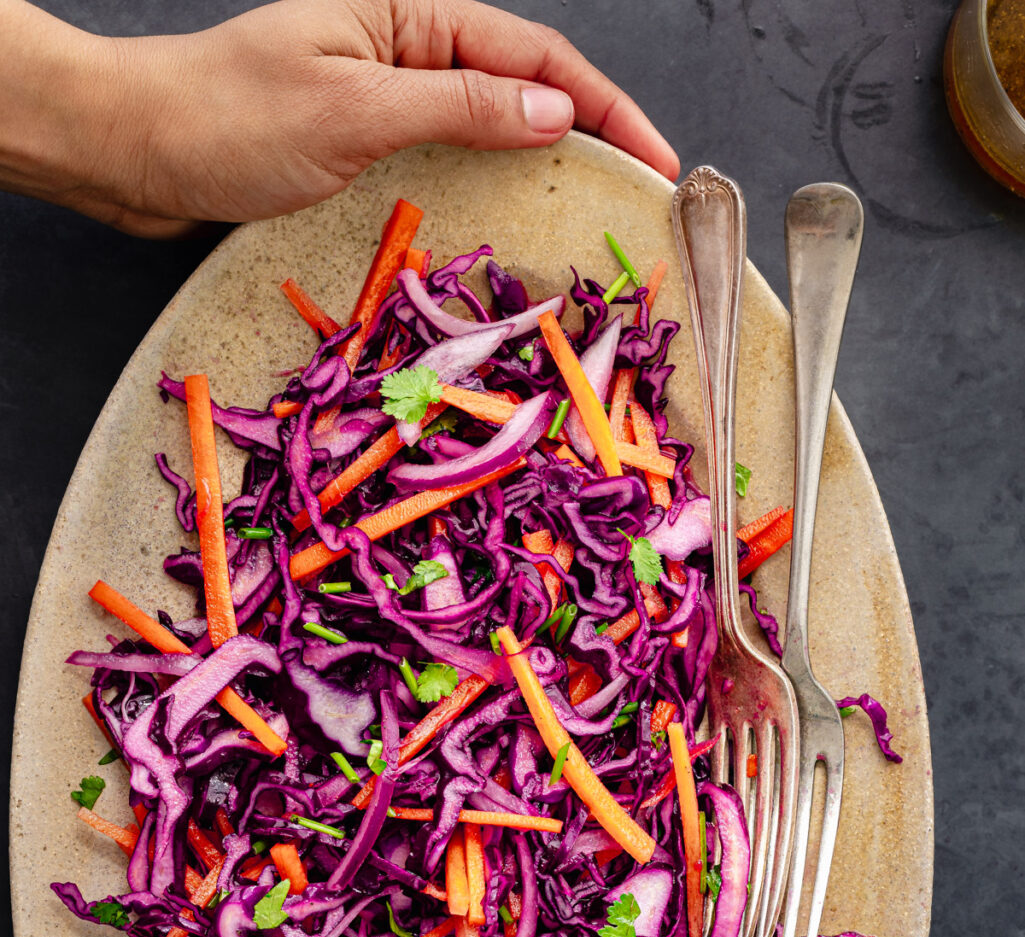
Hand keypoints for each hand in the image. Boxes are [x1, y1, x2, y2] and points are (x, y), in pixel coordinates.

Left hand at [0, 0, 677, 237]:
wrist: (137, 151)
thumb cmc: (229, 121)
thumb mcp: (353, 111)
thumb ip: (457, 106)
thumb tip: (553, 108)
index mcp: (408, 18)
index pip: (532, 54)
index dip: (603, 105)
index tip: (656, 160)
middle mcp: (404, 51)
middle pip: (523, 84)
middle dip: (589, 132)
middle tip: (642, 192)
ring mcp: (384, 99)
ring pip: (490, 126)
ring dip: (545, 162)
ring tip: (595, 210)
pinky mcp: (363, 146)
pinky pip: (448, 160)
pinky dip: (491, 187)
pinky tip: (514, 217)